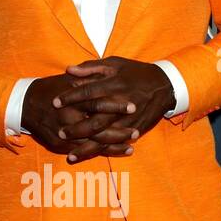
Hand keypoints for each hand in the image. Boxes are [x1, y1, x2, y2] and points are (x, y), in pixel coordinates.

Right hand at [21, 73, 138, 159]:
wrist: (24, 104)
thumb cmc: (49, 88)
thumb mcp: (67, 80)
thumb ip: (87, 76)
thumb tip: (108, 74)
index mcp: (72, 100)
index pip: (97, 103)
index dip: (116, 106)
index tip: (134, 106)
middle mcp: (68, 118)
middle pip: (97, 128)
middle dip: (118, 131)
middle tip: (137, 131)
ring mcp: (63, 135)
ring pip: (92, 143)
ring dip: (114, 145)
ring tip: (132, 144)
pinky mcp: (60, 146)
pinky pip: (83, 152)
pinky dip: (101, 152)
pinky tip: (117, 151)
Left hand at [51, 57, 174, 161]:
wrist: (165, 85)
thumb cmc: (136, 72)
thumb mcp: (115, 63)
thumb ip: (91, 67)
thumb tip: (69, 70)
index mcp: (115, 84)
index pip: (88, 91)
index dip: (70, 97)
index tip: (55, 102)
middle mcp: (120, 103)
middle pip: (94, 119)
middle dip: (75, 128)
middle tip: (59, 132)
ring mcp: (128, 119)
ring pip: (105, 137)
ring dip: (86, 147)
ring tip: (70, 155)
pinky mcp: (135, 129)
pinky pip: (116, 143)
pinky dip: (103, 151)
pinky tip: (91, 157)